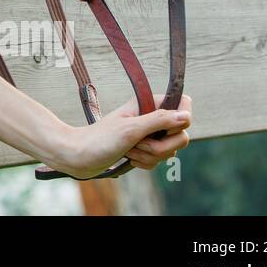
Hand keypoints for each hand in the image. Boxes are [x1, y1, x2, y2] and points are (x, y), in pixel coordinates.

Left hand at [47, 94, 192, 179]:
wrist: (79, 156)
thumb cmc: (100, 139)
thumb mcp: (131, 129)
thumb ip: (160, 120)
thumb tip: (186, 116)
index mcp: (149, 103)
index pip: (184, 105)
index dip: (181, 121)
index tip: (162, 130)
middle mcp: (151, 116)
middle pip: (181, 135)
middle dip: (161, 146)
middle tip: (138, 143)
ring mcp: (148, 133)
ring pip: (170, 150)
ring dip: (149, 156)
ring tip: (128, 150)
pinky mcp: (144, 149)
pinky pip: (159, 160)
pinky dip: (144, 163)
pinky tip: (128, 157)